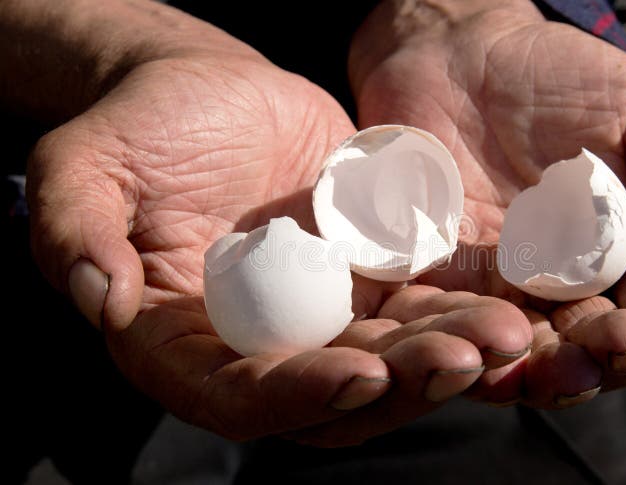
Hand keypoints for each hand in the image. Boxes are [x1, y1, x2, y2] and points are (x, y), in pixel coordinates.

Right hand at [23, 3, 532, 445]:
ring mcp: (318, 310)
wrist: (205, 89)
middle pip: (334, 391)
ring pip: (390, 352)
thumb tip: (95, 295)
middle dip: (403, 382)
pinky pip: (417, 300)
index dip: (298, 393)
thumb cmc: (137, 127)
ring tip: (508, 333)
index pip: (239, 394)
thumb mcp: (84, 167)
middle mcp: (259, 342)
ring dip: (450, 351)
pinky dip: (461, 305)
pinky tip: (510, 298)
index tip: (361, 374)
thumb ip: (74, 230)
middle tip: (467, 357)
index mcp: (183, 341)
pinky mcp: (363, 273)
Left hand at [349, 0, 625, 406]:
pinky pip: (435, 321)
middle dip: (602, 354)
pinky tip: (461, 346)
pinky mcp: (427, 278)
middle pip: (581, 345)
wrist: (461, 57)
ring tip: (537, 364)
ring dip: (526, 367)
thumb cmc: (563, 80)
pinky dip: (446, 340)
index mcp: (618, 260)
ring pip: (509, 350)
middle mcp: (554, 289)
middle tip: (615, 347)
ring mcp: (488, 288)